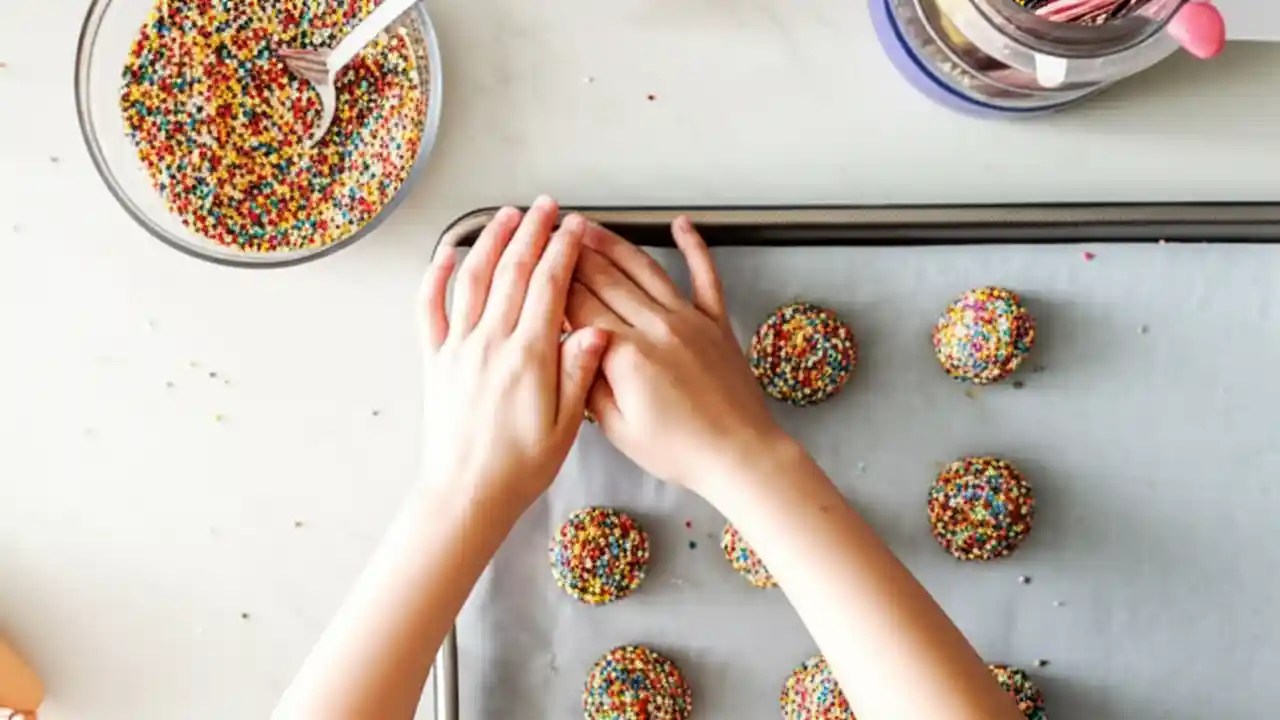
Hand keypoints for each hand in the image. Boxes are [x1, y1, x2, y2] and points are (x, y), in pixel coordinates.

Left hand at [419, 197, 607, 505]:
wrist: (467, 493)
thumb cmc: (518, 466)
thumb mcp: (566, 424)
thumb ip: (578, 370)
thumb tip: (596, 329)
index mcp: (528, 356)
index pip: (549, 285)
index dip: (564, 249)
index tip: (576, 227)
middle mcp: (490, 343)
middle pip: (512, 270)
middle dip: (532, 232)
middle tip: (547, 207)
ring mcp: (458, 348)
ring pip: (473, 278)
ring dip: (490, 240)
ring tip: (507, 215)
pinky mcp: (436, 360)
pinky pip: (430, 309)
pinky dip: (436, 276)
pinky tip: (446, 254)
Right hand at [566, 217, 788, 493]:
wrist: (739, 456)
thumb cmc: (682, 451)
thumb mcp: (619, 429)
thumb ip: (588, 385)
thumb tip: (567, 352)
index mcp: (626, 355)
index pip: (579, 306)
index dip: (552, 284)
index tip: (536, 265)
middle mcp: (657, 327)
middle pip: (605, 279)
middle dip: (574, 253)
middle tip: (553, 232)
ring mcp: (689, 320)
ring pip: (644, 268)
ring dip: (614, 243)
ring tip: (590, 226)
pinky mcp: (716, 323)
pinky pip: (704, 275)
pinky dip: (694, 247)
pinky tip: (681, 226)